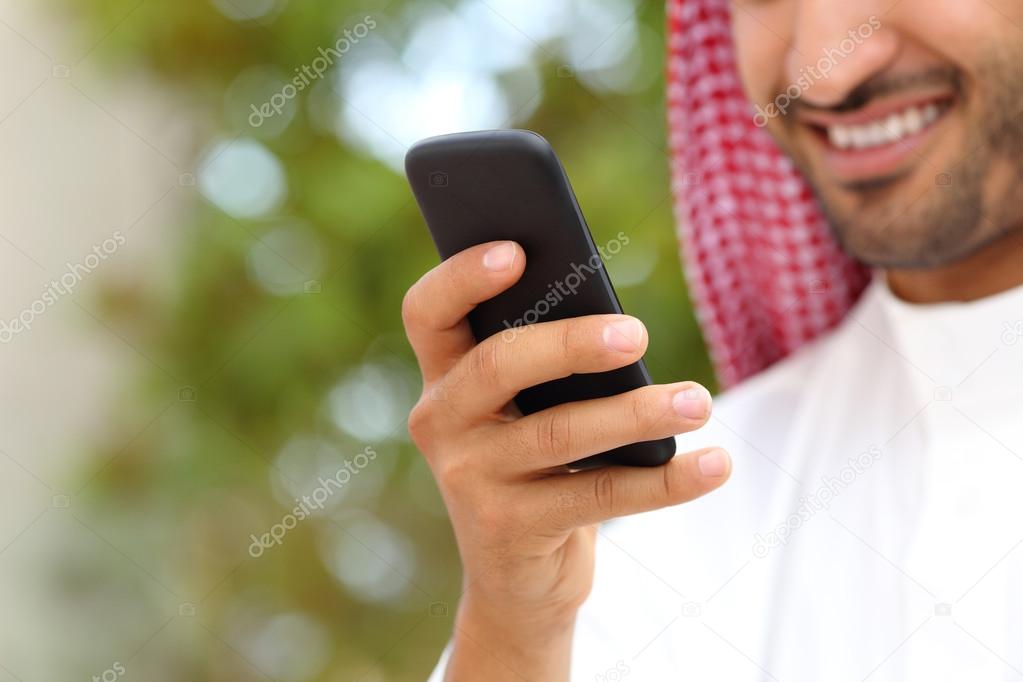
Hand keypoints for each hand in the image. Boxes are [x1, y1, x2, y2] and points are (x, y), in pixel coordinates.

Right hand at [402, 241, 730, 680]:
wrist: (517, 578)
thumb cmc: (534, 466)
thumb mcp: (525, 411)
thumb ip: (547, 366)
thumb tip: (621, 326)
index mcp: (443, 377)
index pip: (428, 313)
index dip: (462, 277)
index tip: (517, 251)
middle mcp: (441, 423)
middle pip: (497, 365)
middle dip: (570, 344)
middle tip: (637, 335)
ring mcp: (469, 479)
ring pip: (559, 434)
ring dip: (637, 414)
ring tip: (698, 402)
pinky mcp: (509, 530)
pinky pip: (597, 497)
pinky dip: (665, 481)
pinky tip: (714, 464)